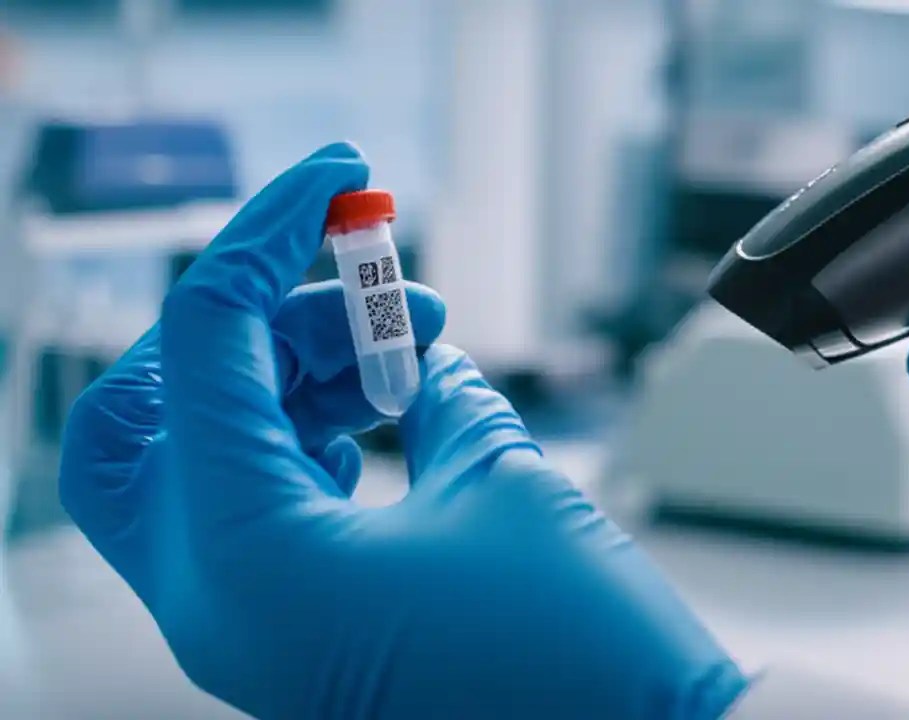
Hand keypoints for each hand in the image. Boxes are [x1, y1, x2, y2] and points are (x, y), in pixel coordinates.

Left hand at [59, 143, 745, 718]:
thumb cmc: (586, 652)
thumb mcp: (500, 480)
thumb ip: (428, 390)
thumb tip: (398, 343)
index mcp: (247, 560)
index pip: (206, 344)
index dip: (271, 235)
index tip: (338, 178)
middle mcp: (217, 605)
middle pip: (148, 415)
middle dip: (244, 326)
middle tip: (347, 284)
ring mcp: (247, 629)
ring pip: (206, 457)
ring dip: (297, 377)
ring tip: (411, 340)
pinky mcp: (292, 635)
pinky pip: (257, 508)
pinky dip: (307, 438)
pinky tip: (389, 407)